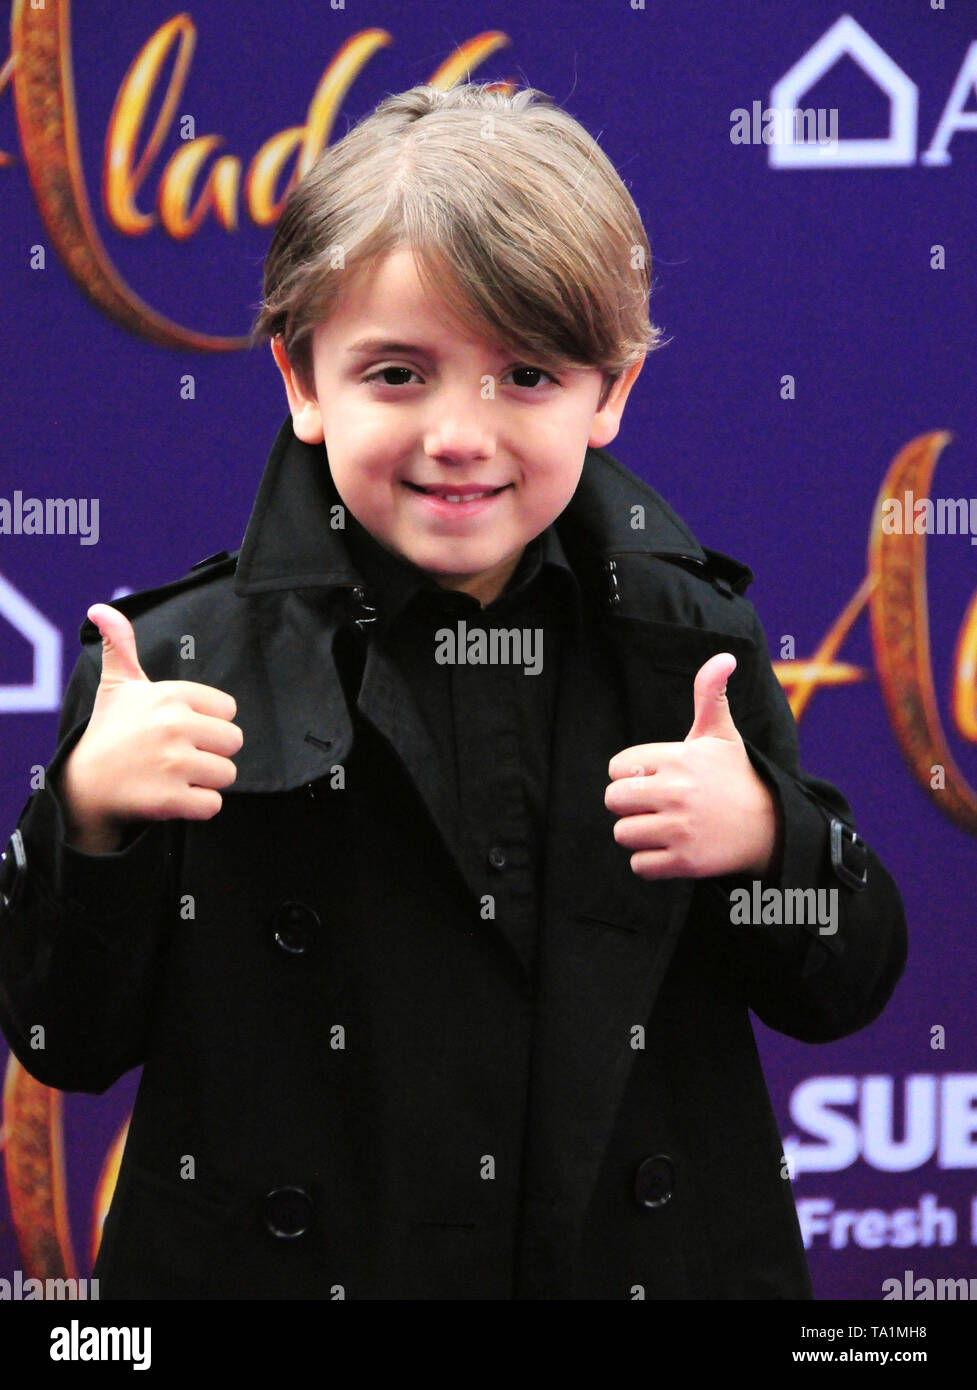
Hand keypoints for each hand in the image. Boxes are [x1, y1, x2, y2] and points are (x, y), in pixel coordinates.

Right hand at [58, 604, 243, 852]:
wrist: (84, 785)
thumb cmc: (109, 732)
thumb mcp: (117, 686)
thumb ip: (121, 645)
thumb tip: (101, 609)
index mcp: (170, 696)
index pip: (228, 709)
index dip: (208, 723)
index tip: (180, 729)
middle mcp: (173, 725)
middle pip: (234, 741)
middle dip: (213, 752)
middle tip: (181, 756)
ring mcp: (172, 763)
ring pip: (227, 774)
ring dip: (206, 780)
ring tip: (175, 775)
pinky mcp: (171, 799)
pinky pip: (214, 805)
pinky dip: (199, 806)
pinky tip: (174, 796)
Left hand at [604, 653, 781, 880]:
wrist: (772, 827)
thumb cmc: (736, 777)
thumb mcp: (721, 734)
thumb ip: (710, 695)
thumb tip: (724, 657)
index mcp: (679, 759)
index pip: (617, 768)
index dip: (632, 774)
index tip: (657, 777)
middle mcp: (677, 793)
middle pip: (613, 800)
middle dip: (629, 804)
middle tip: (656, 804)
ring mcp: (681, 829)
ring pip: (622, 833)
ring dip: (637, 833)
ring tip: (663, 826)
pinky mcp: (685, 861)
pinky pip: (638, 865)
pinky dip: (649, 862)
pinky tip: (670, 849)